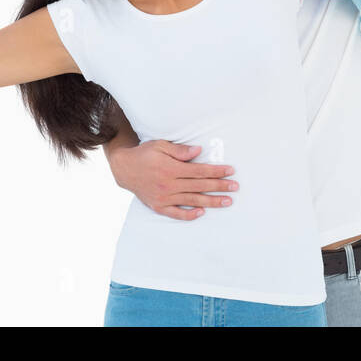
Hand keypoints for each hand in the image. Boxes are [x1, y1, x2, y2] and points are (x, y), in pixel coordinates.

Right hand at [105, 139, 238, 219]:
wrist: (124, 169)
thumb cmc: (144, 154)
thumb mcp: (160, 145)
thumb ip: (180, 150)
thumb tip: (199, 151)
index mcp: (171, 168)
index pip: (199, 171)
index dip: (216, 171)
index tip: (230, 171)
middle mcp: (168, 184)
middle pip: (199, 186)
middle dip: (219, 186)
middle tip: (235, 187)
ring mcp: (164, 197)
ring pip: (192, 200)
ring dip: (211, 201)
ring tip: (227, 202)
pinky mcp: (158, 206)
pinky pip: (176, 213)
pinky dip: (189, 215)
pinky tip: (201, 212)